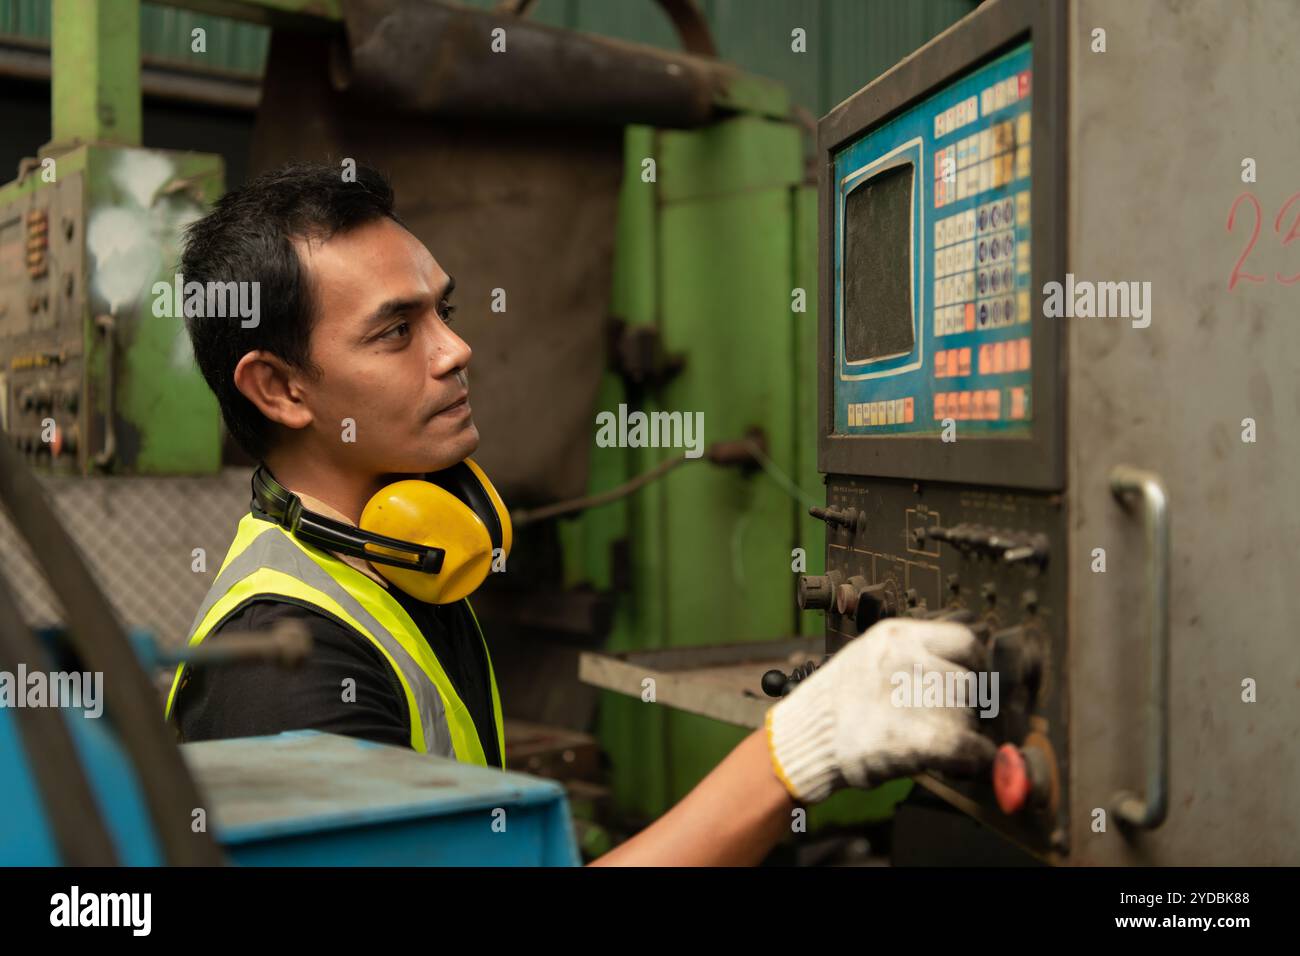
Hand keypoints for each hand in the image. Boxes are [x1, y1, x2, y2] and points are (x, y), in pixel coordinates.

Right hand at [764, 618, 996, 803]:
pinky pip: (970, 747)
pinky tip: (961, 763)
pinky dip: (974, 759)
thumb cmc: (838, 702)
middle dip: (963, 706)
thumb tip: (968, 665)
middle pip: (968, 682)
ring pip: (969, 715)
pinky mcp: (919, 737)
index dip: (974, 665)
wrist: (803, 737)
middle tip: (942, 722)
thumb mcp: (870, 657)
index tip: (969, 680)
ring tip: (935, 742)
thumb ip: (914, 655)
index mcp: (897, 636)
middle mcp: (909, 659)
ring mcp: (914, 696)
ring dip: (963, 733)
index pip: (966, 640)